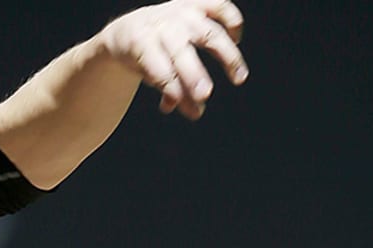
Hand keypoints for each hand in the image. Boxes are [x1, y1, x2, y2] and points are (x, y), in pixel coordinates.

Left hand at [100, 0, 246, 119]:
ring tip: (239, 77)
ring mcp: (181, 11)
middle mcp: (162, 24)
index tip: (188, 106)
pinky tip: (235, 41)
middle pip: (181, 49)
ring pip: (208, 31)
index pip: (158, 67)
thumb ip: (170, 92)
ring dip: (227, 55)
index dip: (173, 87)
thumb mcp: (147, 75)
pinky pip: (220, 6)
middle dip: (193, 74)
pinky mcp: (197, 2)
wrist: (133, 26)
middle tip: (204, 95)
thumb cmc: (142, 56)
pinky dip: (233, 22)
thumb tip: (195, 111)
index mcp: (141, 42)